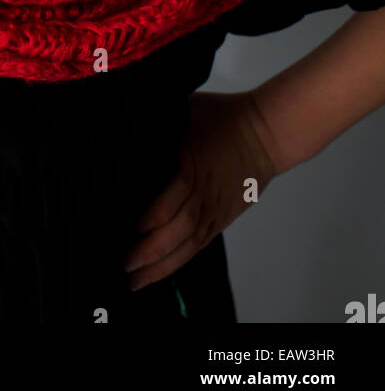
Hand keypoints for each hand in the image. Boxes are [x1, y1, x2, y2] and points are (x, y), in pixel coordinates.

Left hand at [122, 89, 278, 291]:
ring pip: (188, 245)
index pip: (170, 200)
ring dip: (163, 266)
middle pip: (177, 230)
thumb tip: (129, 126)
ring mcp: (216, 211)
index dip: (150, 219)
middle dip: (151, 252)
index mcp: (192, 168)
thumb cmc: (222, 116)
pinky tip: (164, 270)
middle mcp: (204, 195)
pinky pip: (200, 244)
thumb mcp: (185, 110)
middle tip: (126, 267)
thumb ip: (160, 124)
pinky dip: (181, 260)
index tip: (128, 228)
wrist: (265, 132)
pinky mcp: (223, 218)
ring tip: (139, 281)